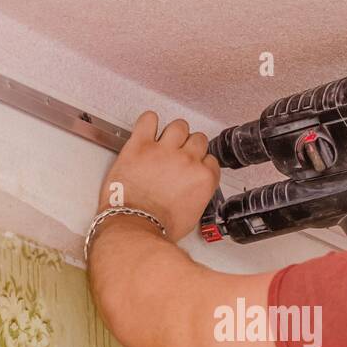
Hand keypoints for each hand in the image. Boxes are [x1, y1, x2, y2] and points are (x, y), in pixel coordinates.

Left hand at [97, 111, 220, 240]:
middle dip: (189, 147)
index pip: (210, 160)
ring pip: (178, 126)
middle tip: (179, 154)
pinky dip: (148, 122)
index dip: (200, 162)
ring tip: (165, 141)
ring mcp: (164, 151)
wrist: (136, 226)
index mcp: (203, 177)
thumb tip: (193, 189)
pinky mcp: (140, 145)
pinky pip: (148, 120)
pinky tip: (148, 129)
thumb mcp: (193, 216)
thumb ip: (197, 194)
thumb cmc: (160, 226)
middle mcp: (187, 160)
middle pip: (198, 139)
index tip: (193, 166)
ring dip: (174, 133)